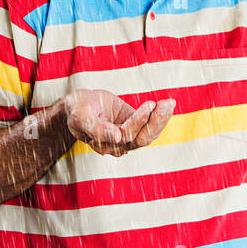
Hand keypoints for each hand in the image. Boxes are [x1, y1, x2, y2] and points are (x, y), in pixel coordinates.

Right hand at [61, 89, 175, 156]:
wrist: (79, 105)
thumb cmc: (76, 109)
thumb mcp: (80, 115)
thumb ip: (96, 128)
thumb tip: (117, 136)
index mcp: (103, 144)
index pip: (125, 135)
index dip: (138, 120)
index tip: (149, 104)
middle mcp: (118, 145)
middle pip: (141, 138)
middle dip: (156, 121)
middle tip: (167, 103)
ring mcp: (127, 137)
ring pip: (148, 134)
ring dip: (161, 119)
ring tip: (169, 102)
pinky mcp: (134, 126)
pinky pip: (150, 126)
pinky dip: (159, 117)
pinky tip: (167, 105)